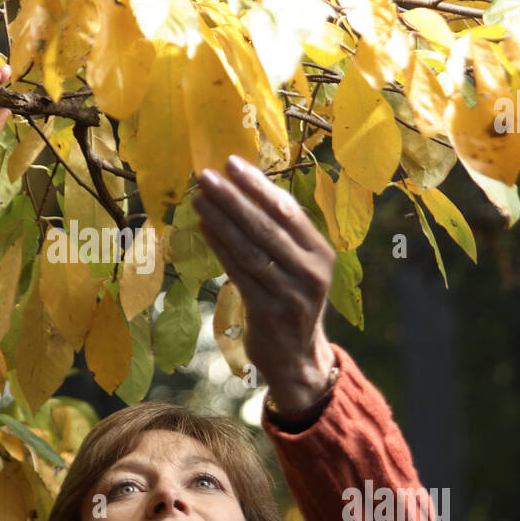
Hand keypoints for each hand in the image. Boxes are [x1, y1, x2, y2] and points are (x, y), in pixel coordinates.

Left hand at [192, 155, 336, 413]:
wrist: (297, 357)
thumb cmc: (291, 301)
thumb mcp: (298, 267)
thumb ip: (281, 234)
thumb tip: (243, 190)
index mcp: (321, 252)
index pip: (288, 210)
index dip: (259, 185)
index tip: (232, 163)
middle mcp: (311, 271)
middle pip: (267, 226)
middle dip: (234, 198)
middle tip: (207, 176)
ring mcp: (291, 293)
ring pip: (250, 249)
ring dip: (221, 220)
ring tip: (198, 198)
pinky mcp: (269, 312)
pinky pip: (239, 273)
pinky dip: (220, 248)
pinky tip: (204, 229)